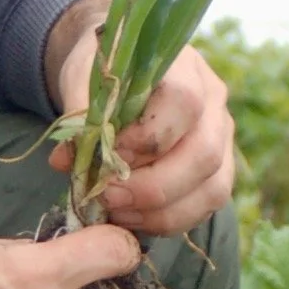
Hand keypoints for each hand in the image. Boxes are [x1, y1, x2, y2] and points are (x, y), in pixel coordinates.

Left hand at [48, 31, 234, 239]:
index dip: (146, 138)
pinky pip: (206, 206)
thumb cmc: (105, 75)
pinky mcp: (218, 171)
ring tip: (117, 213)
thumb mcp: (84, 80)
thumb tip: (66, 161)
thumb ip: (79, 117)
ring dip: (161, 212)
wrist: (122, 76)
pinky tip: (132, 217)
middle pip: (204, 155)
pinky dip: (169, 220)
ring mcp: (222, 139)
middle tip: (108, 196)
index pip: (183, 103)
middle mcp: (214, 104)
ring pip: (212, 189)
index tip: (109, 154)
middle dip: (152, 187)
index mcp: (184, 69)